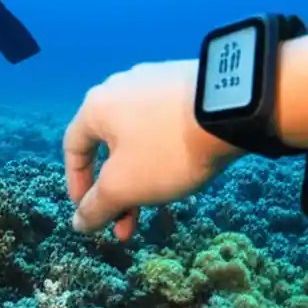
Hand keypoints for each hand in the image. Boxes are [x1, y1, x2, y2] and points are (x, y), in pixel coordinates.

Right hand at [63, 59, 243, 239]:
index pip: (73, 148)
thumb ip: (96, 207)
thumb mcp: (125, 187)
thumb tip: (78, 223)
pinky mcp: (188, 83)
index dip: (77, 185)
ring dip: (142, 176)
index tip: (90, 212)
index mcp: (97, 106)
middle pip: (109, 147)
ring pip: (139, 139)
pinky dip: (165, 153)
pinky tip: (182, 171)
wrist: (234, 109)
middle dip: (117, 192)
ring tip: (159, 205)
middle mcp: (121, 87)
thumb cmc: (168, 148)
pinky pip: (165, 125)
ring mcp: (157, 81)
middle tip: (127, 225)